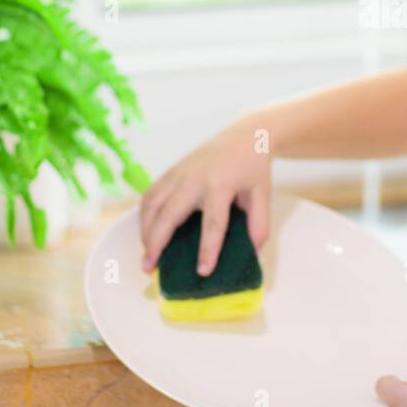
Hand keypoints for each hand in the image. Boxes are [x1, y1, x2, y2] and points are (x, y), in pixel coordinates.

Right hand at [138, 116, 271, 276]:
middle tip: (149, 268)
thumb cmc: (253, 169)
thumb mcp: (263, 195)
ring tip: (146, 256)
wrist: (245, 135)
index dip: (208, 249)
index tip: (203, 272)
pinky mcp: (171, 170)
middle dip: (156, 244)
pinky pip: (149, 194)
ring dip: (145, 231)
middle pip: (169, 215)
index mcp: (221, 185)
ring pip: (152, 204)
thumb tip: (251, 254)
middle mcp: (195, 178)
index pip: (213, 224)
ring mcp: (179, 173)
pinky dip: (143, 215)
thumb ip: (259, 226)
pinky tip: (146, 232)